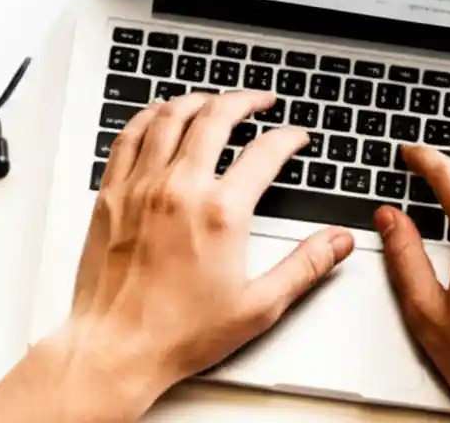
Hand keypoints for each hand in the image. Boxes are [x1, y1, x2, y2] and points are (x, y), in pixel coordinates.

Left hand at [0, 91, 354, 421]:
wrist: (115, 348)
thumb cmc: (177, 333)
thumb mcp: (258, 306)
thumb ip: (304, 266)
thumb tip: (337, 242)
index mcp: (222, 213)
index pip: (265, 152)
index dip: (288, 137)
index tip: (295, 137)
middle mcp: (180, 189)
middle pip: (217, 117)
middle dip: (245, 100)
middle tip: (260, 100)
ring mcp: (142, 187)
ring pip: (171, 117)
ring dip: (199, 100)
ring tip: (216, 101)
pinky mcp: (112, 194)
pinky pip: (130, 136)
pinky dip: (149, 116)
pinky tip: (161, 115)